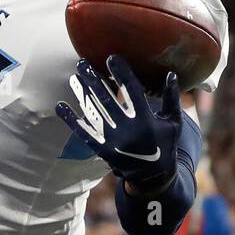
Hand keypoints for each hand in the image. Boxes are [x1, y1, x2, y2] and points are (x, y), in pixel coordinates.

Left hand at [56, 55, 182, 190]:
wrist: (153, 176)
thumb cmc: (165, 144)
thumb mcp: (173, 122)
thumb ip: (172, 99)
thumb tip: (170, 74)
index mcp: (146, 120)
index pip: (132, 91)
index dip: (121, 74)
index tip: (111, 58)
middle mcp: (128, 129)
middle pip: (106, 99)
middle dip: (93, 80)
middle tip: (82, 63)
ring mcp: (113, 140)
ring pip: (94, 112)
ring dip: (81, 94)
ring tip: (73, 77)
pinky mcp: (102, 149)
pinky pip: (83, 132)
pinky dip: (70, 119)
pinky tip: (60, 106)